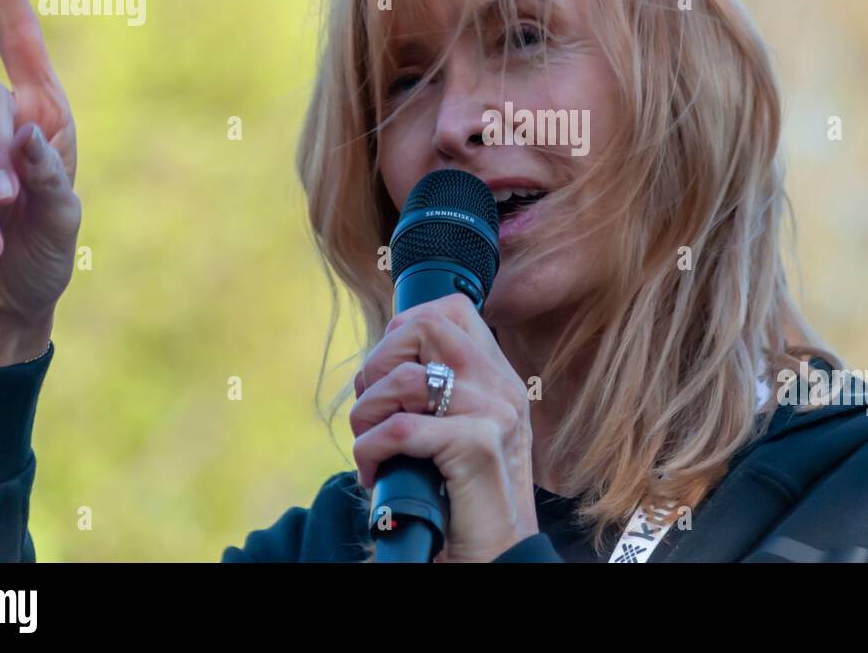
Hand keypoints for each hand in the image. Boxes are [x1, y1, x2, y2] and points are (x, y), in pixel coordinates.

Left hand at [350, 292, 538, 561]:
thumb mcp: (458, 433)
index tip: (387, 372)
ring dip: (366, 415)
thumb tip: (380, 364)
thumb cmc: (462, 502)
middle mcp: (501, 387)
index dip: (404, 329)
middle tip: (373, 410)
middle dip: (378, 364)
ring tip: (370, 448)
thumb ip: (439, 394)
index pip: (451, 310)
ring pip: (403, 379)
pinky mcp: (476, 446)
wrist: (493, 558)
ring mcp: (494, 413)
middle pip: (425, 327)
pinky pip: (398, 428)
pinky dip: (370, 450)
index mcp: (498, 378)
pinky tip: (374, 473)